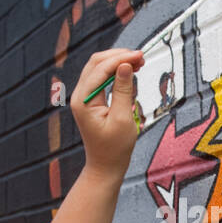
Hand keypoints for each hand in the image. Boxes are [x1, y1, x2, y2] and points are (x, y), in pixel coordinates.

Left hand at [70, 49, 145, 179]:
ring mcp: (83, 97)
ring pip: (98, 67)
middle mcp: (80, 95)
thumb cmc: (115, 148)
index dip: (121, 58)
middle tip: (142, 57)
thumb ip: (123, 90)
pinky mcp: (90, 99)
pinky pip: (101, 77)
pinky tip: (129, 71)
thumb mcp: (123, 119)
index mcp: (83, 101)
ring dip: (118, 61)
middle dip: (119, 56)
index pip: (100, 69)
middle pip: (96, 63)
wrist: (105, 166)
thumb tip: (126, 66)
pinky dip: (115, 71)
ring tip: (139, 63)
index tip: (141, 56)